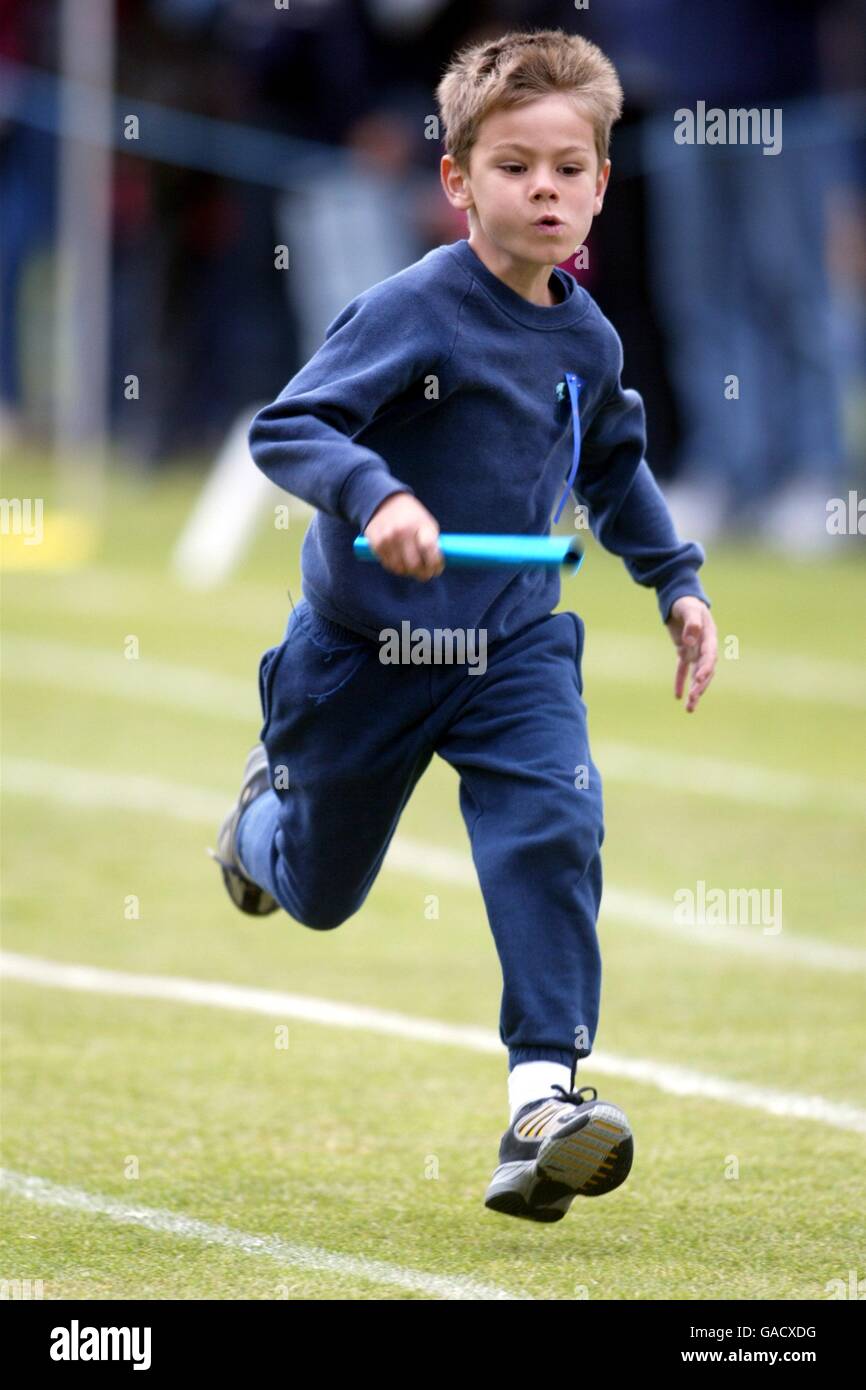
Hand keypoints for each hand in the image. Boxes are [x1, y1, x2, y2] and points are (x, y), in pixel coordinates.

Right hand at [364, 493, 444, 580]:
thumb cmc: (413, 517)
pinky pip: (388, 565)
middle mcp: (403, 531)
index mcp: (420, 524)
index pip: (429, 548)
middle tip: (426, 574)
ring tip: (413, 568)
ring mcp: (388, 538)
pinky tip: (400, 562)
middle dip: (423, 574)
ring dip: (408, 572)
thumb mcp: (427, 523)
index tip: (437, 569)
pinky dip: (396, 567)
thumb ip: (433, 544)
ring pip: (400, 568)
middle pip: (414, 564)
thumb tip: (436, 568)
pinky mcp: (376, 544)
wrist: (385, 501)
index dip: (434, 563)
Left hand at [666, 596, 716, 712]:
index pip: (709, 657)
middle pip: (705, 670)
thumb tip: (689, 640)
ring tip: (690, 708)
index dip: (705, 669)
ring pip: (696, 674)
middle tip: (693, 701)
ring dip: (694, 690)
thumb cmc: (686, 602)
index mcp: (709, 637)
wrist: (681, 598)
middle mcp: (704, 646)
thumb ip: (691, 623)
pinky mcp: (684, 651)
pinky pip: (683, 669)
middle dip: (700, 687)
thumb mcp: (688, 609)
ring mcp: (695, 650)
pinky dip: (680, 681)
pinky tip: (677, 696)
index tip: (698, 681)